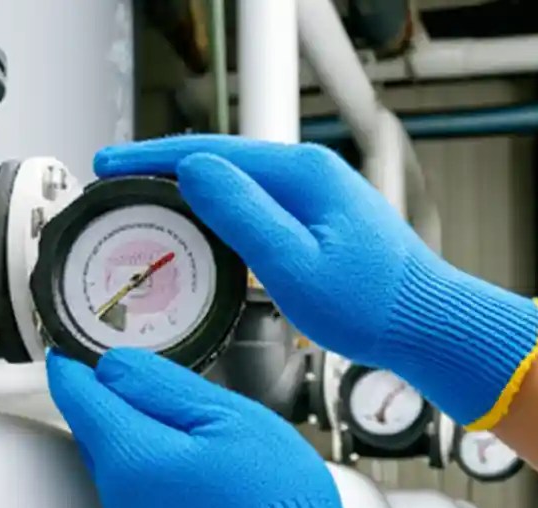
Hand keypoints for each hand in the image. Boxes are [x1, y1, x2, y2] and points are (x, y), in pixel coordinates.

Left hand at [47, 348, 425, 507]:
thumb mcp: (228, 419)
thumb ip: (163, 387)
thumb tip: (115, 367)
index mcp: (130, 457)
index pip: (78, 397)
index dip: (73, 365)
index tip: (70, 349)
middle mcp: (121, 499)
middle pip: (96, 432)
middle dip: (106, 398)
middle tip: (132, 370)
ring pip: (121, 465)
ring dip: (137, 435)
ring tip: (181, 416)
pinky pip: (142, 498)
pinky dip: (156, 471)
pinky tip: (197, 466)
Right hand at [95, 136, 537, 429]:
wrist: (428, 325)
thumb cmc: (374, 305)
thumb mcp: (295, 265)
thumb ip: (243, 215)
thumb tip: (194, 170)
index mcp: (302, 175)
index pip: (209, 152)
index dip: (150, 159)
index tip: (109, 165)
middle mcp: (310, 174)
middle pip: (219, 161)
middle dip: (161, 170)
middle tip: (114, 185)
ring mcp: (316, 195)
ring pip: (235, 183)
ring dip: (188, 191)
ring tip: (143, 204)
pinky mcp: (319, 220)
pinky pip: (255, 204)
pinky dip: (218, 211)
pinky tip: (200, 227)